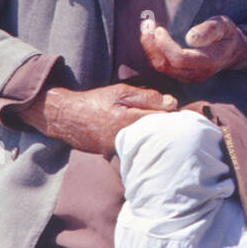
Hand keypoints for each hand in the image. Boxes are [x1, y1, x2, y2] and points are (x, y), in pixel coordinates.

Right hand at [17, 82, 177, 156]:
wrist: (67, 118)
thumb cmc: (95, 101)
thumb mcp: (120, 92)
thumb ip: (147, 96)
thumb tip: (172, 103)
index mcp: (127, 120)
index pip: (160, 121)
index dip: (172, 116)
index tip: (179, 112)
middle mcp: (123, 138)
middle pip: (155, 136)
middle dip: (165, 129)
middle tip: (173, 122)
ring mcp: (118, 150)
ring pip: (146, 145)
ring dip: (154, 138)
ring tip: (159, 130)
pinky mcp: (114, 156)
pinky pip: (134, 151)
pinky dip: (142, 145)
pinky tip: (144, 138)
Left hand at [140, 15, 246, 83]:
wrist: (232, 51)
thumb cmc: (227, 35)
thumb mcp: (223, 26)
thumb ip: (209, 30)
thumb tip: (190, 37)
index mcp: (208, 61)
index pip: (180, 59)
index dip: (165, 45)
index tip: (158, 28)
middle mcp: (197, 74)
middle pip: (166, 65)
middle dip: (152, 45)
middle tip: (146, 24)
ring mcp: (188, 77)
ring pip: (161, 67)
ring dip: (150, 48)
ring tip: (146, 27)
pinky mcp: (181, 75)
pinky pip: (162, 66)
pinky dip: (153, 52)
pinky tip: (151, 36)